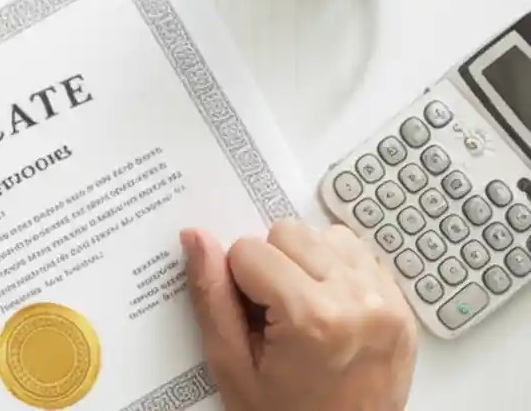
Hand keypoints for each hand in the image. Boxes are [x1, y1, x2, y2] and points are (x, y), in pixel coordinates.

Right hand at [181, 220, 417, 410]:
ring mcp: (388, 301)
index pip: (249, 250)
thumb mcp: (232, 366)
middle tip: (274, 315)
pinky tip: (327, 308)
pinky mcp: (403, 305)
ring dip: (304, 263)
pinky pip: (358, 253)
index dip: (237, 282)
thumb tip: (195, 236)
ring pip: (324, 236)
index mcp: (312, 319)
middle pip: (287, 232)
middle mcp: (358, 300)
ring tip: (302, 311)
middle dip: (270, 266)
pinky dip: (335, 270)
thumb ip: (211, 297)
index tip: (251, 320)